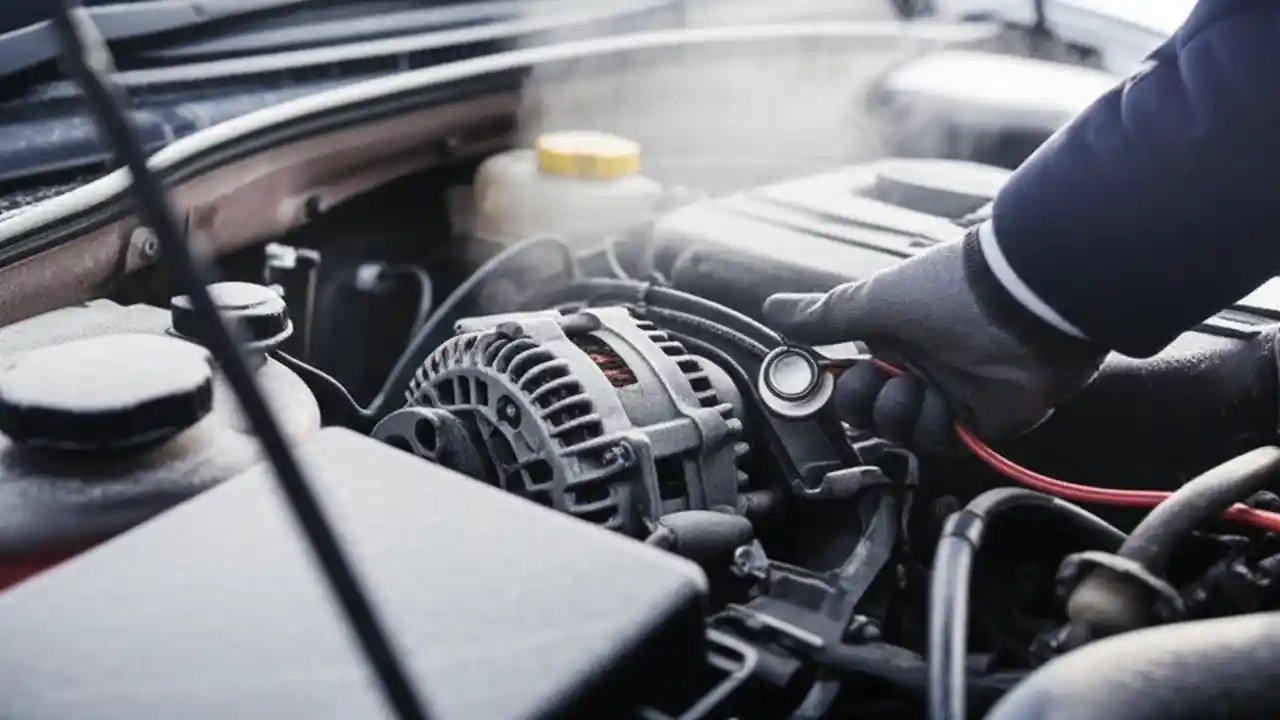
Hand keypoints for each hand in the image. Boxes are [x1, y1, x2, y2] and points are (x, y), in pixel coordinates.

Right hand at [763, 231, 1105, 448]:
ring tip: (930, 389)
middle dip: (876, 404)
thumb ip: (824, 316)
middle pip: (872, 415)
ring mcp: (951, 395)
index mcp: (891, 339)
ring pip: (904, 433)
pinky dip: (938, 428)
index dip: (845, 388)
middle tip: (895, 381)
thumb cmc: (950, 291)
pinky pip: (941, 444)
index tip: (851, 375)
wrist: (1026, 305)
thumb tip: (770, 311)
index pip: (850, 383)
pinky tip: (950, 407)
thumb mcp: (876, 300)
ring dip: (908, 414)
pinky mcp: (982, 419)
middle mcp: (918, 368)